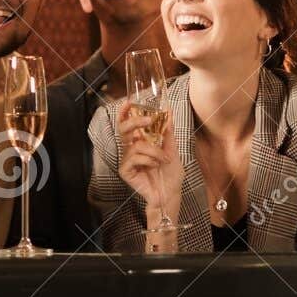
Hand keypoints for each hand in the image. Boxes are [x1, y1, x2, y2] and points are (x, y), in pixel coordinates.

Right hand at [116, 101, 182, 222]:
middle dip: (135, 121)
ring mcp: (127, 160)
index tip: (129, 102)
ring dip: (154, 151)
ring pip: (136, 145)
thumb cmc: (171, 174)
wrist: (170, 194)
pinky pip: (135, 158)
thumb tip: (168, 111)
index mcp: (140, 142)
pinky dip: (148, 160)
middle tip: (148, 119)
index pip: (128, 124)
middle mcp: (131, 149)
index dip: (126, 113)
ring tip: (164, 159)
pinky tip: (154, 167)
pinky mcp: (125, 171)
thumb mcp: (172, 148)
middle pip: (123, 129)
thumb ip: (168, 131)